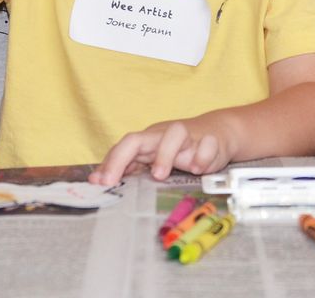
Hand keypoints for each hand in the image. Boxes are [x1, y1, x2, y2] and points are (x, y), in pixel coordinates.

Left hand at [88, 119, 233, 187]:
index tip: (98, 183)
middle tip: (112, 181)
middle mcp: (162, 136)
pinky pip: (206, 144)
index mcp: (148, 140)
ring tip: (159, 175)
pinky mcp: (209, 141)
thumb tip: (98, 180)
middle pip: (137, 139)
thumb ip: (131, 167)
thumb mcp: (155, 156)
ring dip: (164, 154)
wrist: (216, 132)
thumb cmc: (179, 148)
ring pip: (173, 134)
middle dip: (121, 159)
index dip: (110, 163)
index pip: (123, 146)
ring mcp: (186, 137)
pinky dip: (202, 156)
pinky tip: (198, 169)